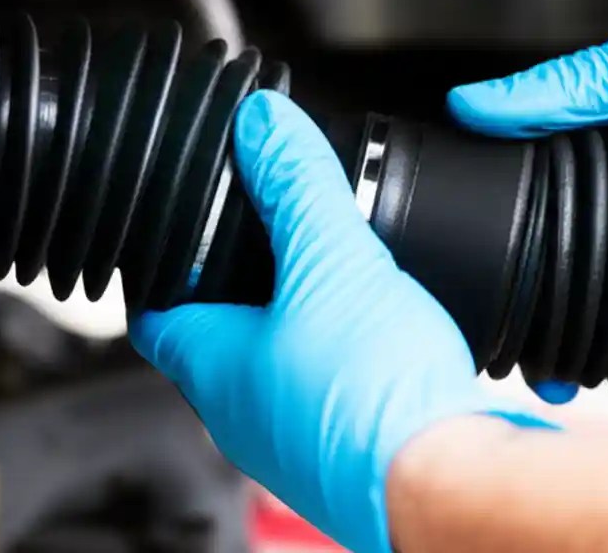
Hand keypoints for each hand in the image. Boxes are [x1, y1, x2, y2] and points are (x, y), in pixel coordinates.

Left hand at [130, 91, 550, 552]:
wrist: (453, 481)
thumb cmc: (377, 397)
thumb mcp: (334, 262)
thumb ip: (299, 185)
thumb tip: (264, 126)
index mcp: (216, 367)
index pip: (154, 310)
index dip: (162, 262)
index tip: (176, 229)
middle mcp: (244, 413)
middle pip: (217, 335)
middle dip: (239, 285)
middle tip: (271, 237)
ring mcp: (294, 438)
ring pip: (277, 365)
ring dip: (297, 323)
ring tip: (332, 279)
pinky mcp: (348, 450)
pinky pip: (330, 392)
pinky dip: (344, 359)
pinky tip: (382, 337)